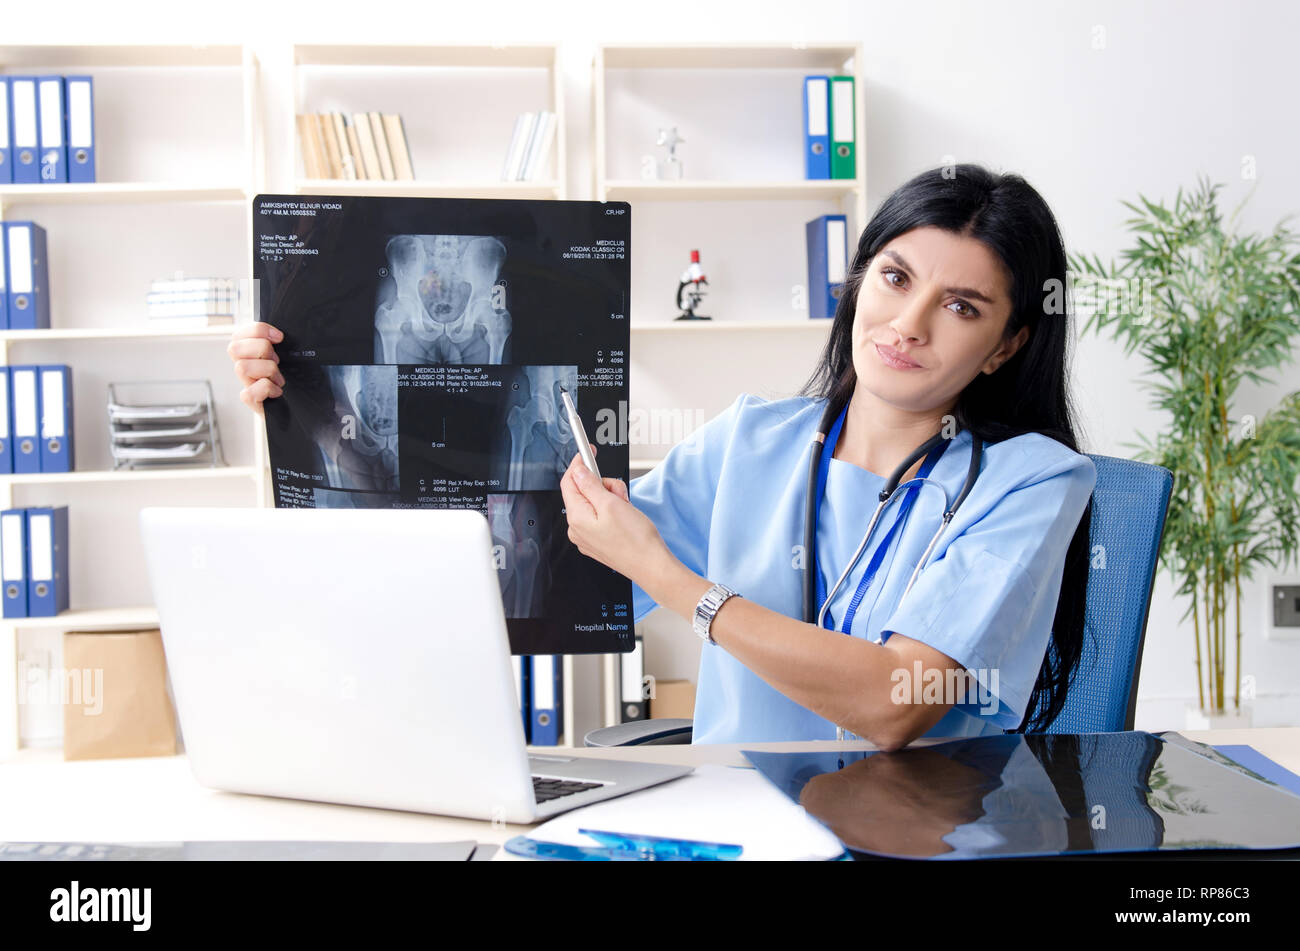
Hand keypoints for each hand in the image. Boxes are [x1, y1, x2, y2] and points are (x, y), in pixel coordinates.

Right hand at [228, 322, 285, 413]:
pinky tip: (277, 391)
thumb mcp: (285, 357)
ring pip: (242, 367)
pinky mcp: (251, 400)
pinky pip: (249, 392)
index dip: (259, 330)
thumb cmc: (290, 381)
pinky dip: (267, 389)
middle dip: (261, 349)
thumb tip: (278, 333)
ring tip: (278, 378)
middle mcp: (243, 367)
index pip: (239, 334)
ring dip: (268, 369)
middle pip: (234, 348)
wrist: (295, 407)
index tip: (279, 337)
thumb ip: (275, 343)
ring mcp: (246, 384)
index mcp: (249, 353)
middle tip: (276, 360)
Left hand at [560, 446, 667, 584]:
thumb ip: (590, 485)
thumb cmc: (635, 540)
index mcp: (576, 518)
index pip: (569, 482)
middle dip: (603, 485)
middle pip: (583, 492)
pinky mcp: (599, 540)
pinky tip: (625, 516)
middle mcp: (577, 528)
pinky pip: (601, 516)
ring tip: (625, 508)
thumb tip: (578, 472)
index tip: (588, 453)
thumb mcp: (611, 504)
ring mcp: (587, 536)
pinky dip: (613, 510)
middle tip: (619, 493)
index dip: (578, 464)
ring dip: (611, 498)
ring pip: (594, 503)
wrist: (651, 565)